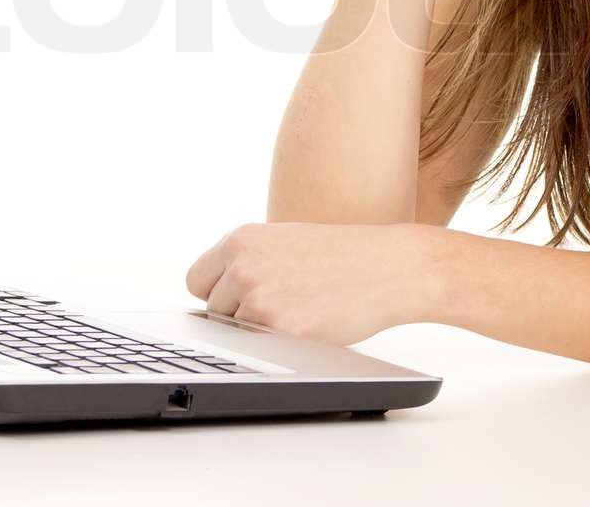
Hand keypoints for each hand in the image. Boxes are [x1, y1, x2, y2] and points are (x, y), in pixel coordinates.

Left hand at [183, 222, 439, 345]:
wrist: (392, 267)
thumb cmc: (346, 257)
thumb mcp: (285, 242)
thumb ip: (247, 262)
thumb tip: (216, 300)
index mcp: (241, 240)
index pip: (197, 280)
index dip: (220, 293)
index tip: (242, 297)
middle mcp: (242, 266)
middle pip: (213, 311)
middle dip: (240, 314)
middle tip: (285, 303)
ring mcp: (257, 299)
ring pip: (234, 334)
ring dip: (259, 332)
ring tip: (300, 311)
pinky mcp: (277, 329)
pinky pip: (261, 350)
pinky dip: (280, 345)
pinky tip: (310, 324)